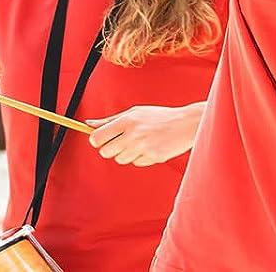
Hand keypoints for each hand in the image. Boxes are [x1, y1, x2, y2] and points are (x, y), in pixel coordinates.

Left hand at [87, 101, 201, 166]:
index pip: (97, 138)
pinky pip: (136, 163)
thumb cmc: (160, 116)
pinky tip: (151, 147)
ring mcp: (142, 146)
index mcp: (128, 120)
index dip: (98, 140)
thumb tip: (88, 124)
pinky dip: (141, 157)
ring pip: (120, 159)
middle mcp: (133, 133)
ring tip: (141, 142)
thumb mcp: (136, 112)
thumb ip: (111, 120)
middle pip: (105, 152)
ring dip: (127, 153)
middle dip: (112, 148)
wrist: (186, 123)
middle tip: (125, 140)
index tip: (104, 139)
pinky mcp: (151, 157)